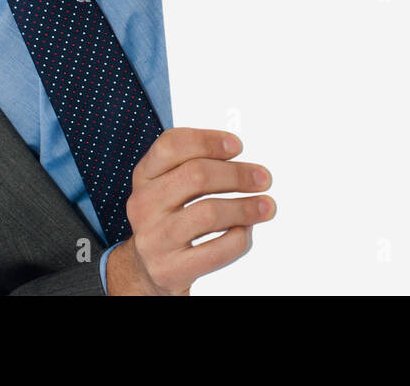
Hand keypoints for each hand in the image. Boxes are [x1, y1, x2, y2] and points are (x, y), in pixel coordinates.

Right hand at [106, 128, 274, 294]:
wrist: (147, 269)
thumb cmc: (167, 221)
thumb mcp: (168, 188)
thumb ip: (195, 168)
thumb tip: (245, 165)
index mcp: (144, 176)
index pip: (171, 145)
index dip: (207, 140)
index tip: (236, 145)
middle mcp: (144, 205)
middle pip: (196, 175)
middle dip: (237, 174)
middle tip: (262, 178)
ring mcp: (155, 239)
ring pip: (209, 213)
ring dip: (245, 207)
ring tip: (265, 207)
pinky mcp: (170, 270)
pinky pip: (216, 251)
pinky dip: (239, 239)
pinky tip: (244, 232)